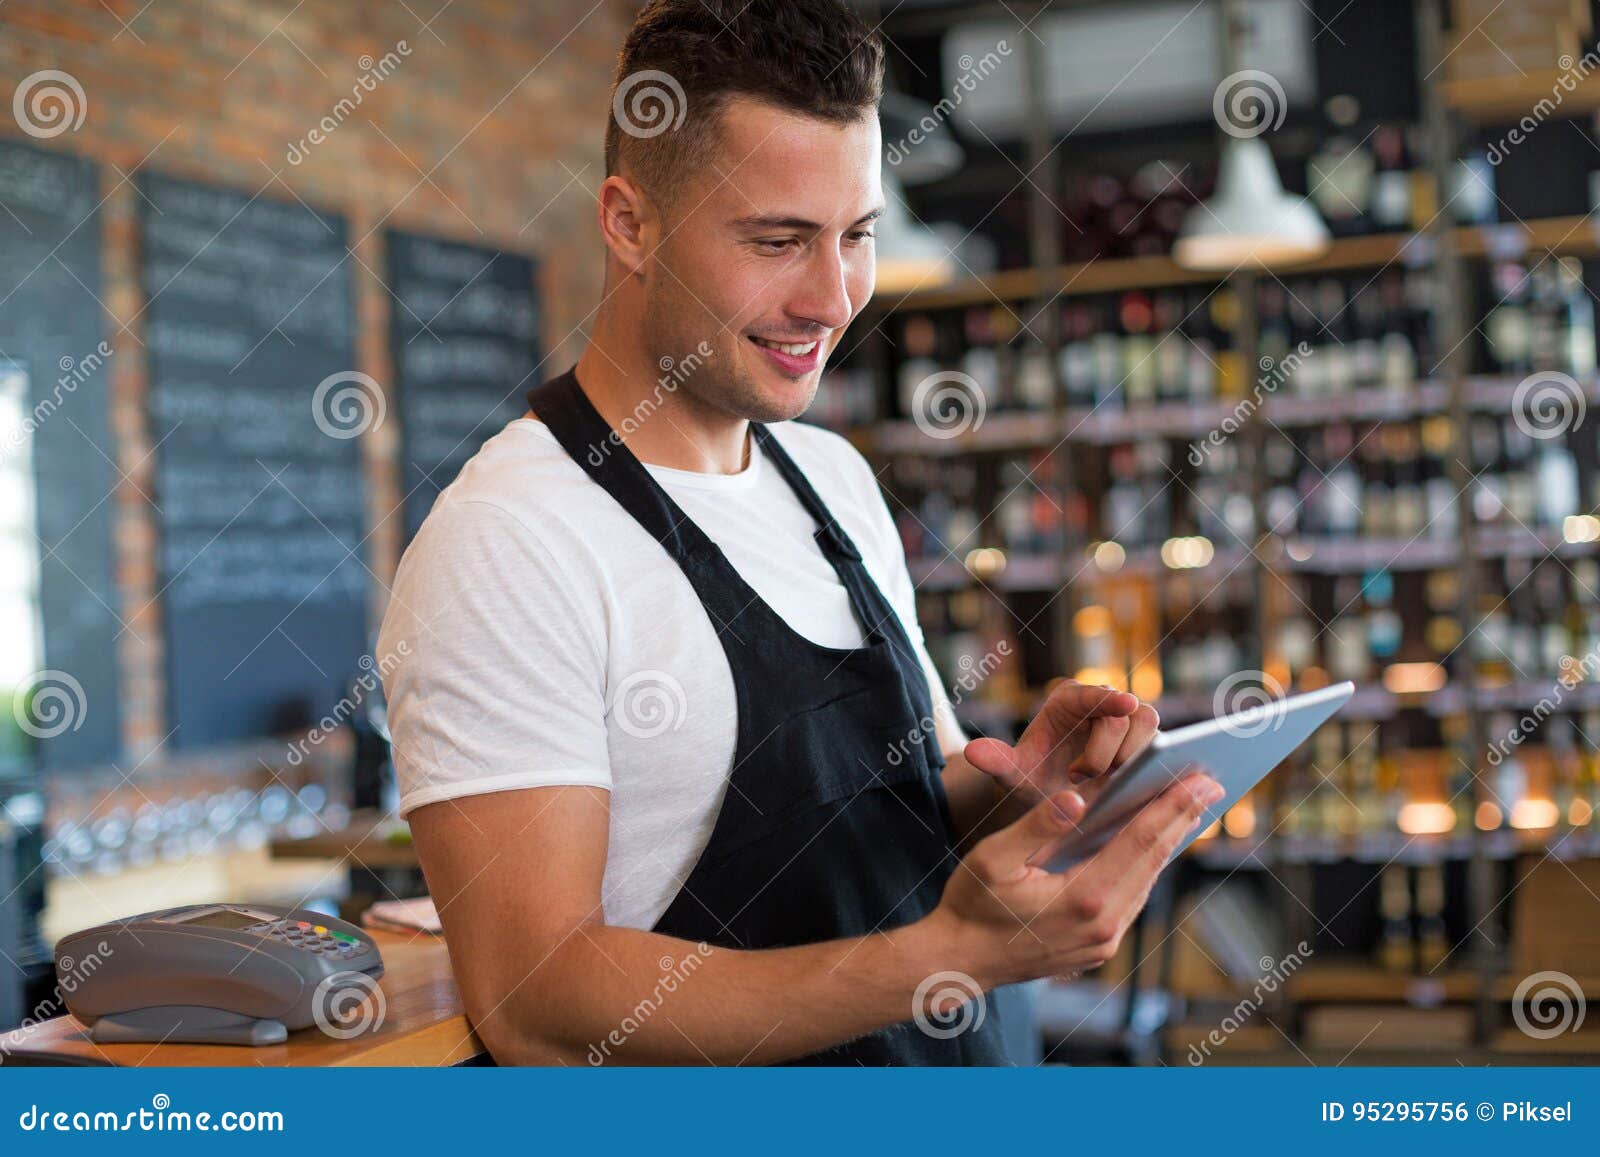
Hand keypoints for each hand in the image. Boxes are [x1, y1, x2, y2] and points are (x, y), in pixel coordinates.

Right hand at [927, 772, 1225, 990]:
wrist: (959, 961)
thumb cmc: (971, 905)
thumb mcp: (993, 859)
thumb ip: (1037, 828)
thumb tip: (1078, 800)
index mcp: (1083, 898)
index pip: (1140, 842)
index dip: (1172, 806)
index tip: (1200, 779)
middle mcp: (1104, 925)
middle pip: (1155, 861)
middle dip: (1184, 818)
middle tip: (1213, 783)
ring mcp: (1104, 941)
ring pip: (1148, 881)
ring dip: (1171, 842)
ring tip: (1191, 808)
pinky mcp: (1099, 947)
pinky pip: (1134, 898)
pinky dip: (1149, 866)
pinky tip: (1155, 846)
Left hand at [963, 680, 1159, 806]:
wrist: (1056, 798)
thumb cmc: (1034, 779)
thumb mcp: (1013, 774)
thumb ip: (997, 762)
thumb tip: (972, 753)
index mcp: (1070, 700)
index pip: (1093, 693)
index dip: (1109, 698)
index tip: (1123, 703)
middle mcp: (1103, 703)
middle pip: (1126, 716)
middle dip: (1106, 752)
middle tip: (1080, 777)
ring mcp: (1129, 723)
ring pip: (1149, 728)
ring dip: (1131, 758)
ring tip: (1104, 783)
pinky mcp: (1148, 743)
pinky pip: (1164, 746)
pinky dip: (1156, 763)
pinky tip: (1144, 785)